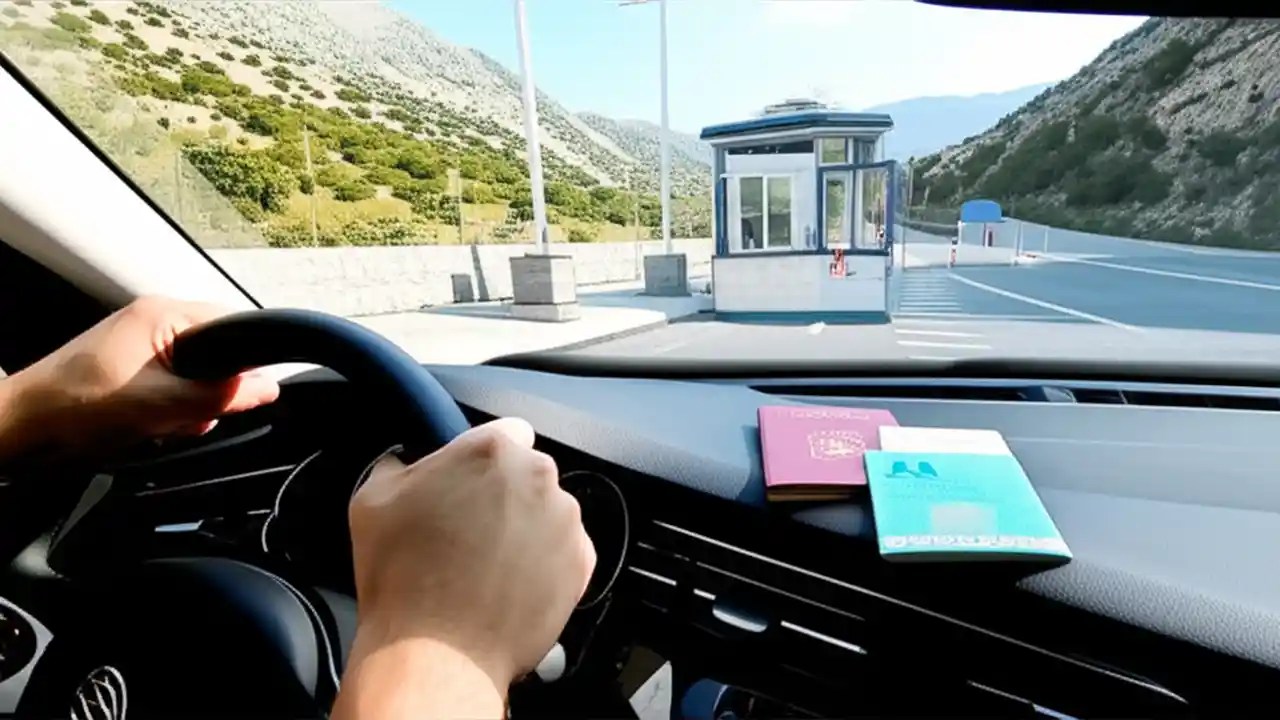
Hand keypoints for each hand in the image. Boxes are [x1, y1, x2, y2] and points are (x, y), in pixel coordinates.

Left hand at [0, 295, 279, 464]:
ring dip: (189, 407)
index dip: (246, 364)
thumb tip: (269, 389)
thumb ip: (222, 396)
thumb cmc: (75, 407)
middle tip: (187, 416)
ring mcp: (140, 345)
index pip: (234, 326)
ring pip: (197, 377)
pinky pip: (174, 388)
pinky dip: (170, 411)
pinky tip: (150, 427)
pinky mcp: (131, 369)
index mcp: (162, 313)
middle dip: (211, 393)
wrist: (23, 429)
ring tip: (160, 423)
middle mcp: (153, 321)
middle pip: (218, 356)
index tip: (243, 396)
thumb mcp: (163, 405)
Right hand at [343, 418, 595, 706]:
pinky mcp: (581, 563)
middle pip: (527, 473)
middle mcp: (538, 477)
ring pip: (547, 512)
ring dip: (525, 528)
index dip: (484, 457)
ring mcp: (565, 521)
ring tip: (486, 565)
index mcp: (492, 450)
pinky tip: (508, 584)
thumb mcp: (373, 500)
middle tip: (468, 530)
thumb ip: (399, 466)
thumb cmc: (404, 578)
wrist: (437, 652)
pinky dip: (544, 563)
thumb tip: (405, 465)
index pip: (505, 431)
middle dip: (503, 494)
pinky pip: (564, 551)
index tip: (470, 480)